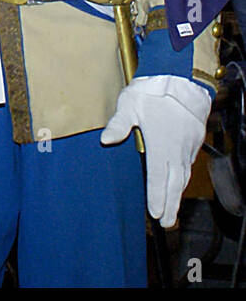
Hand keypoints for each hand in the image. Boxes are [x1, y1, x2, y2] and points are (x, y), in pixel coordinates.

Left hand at [100, 74, 211, 227]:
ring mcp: (188, 144)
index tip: (156, 214)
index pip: (158, 177)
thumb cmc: (152, 90)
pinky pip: (189, 163)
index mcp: (160, 143)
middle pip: (174, 183)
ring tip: (173, 209)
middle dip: (170, 204)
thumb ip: (119, 124)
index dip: (157, 197)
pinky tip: (179, 182)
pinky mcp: (195, 138)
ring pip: (183, 174)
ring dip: (177, 193)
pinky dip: (183, 177)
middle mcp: (177, 148)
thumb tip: (105, 140)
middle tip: (167, 223)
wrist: (181, 77)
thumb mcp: (129, 105)